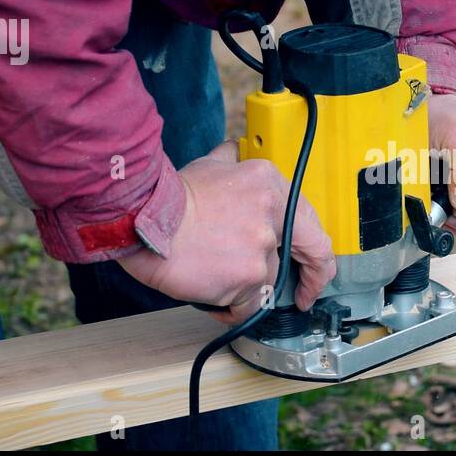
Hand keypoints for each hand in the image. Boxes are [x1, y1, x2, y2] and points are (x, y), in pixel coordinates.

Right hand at [117, 141, 335, 323]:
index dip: (315, 251)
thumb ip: (231, 161)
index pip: (310, 222)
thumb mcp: (208, 166)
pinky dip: (231, 306)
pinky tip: (210, 294)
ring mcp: (262, 246)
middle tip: (301, 297)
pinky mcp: (248, 276)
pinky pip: (248, 305)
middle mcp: (272, 213)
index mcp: (269, 184)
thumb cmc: (169, 198)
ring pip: (267, 282)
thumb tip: (235, 149)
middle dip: (307, 281)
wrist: (141, 219)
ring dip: (245, 288)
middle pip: (304, 255)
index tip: (313, 267)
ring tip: (212, 276)